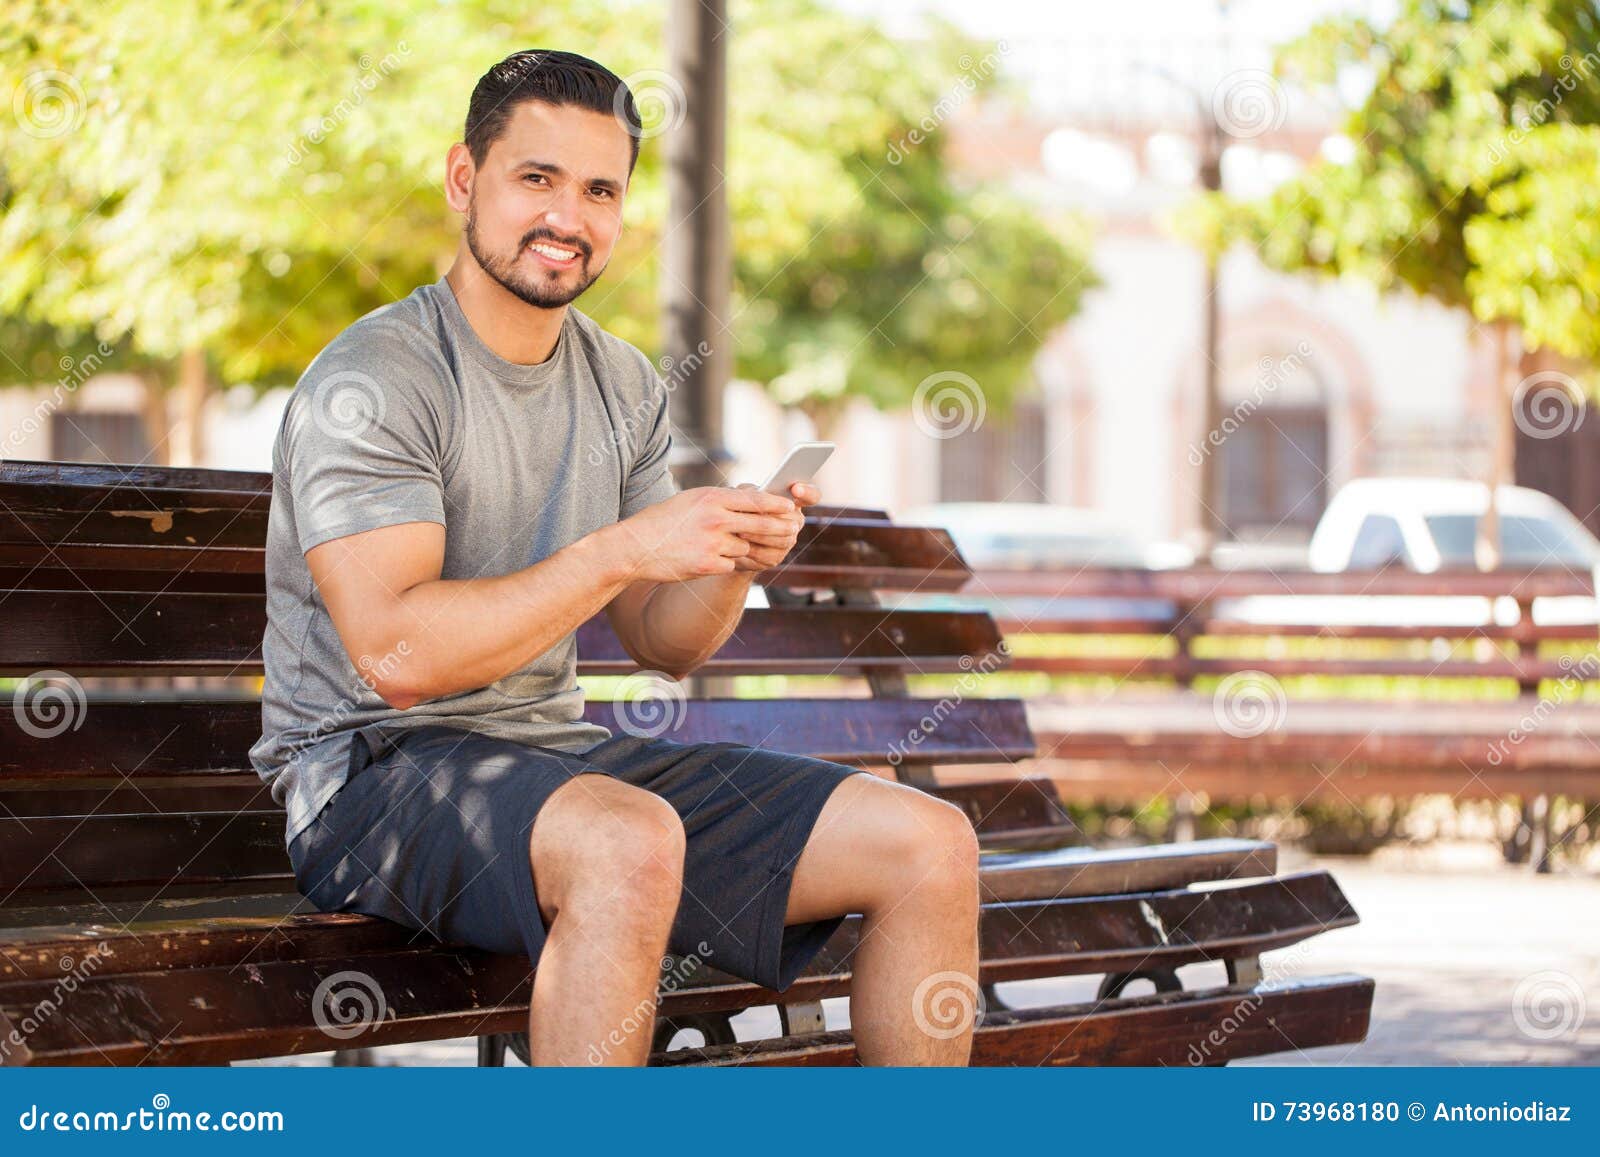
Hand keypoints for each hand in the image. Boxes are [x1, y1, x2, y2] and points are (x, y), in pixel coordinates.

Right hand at [610, 485, 804, 583]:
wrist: (637, 547)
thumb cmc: (664, 521)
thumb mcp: (691, 500)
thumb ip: (720, 501)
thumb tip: (750, 501)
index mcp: (712, 498)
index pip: (754, 499)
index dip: (776, 504)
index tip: (790, 507)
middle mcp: (715, 519)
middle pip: (760, 524)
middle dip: (779, 528)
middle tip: (793, 530)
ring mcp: (713, 543)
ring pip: (744, 547)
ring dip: (738, 548)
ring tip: (716, 544)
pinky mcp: (708, 565)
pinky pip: (730, 565)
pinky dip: (722, 563)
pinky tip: (703, 558)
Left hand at [728, 481, 817, 571]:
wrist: (729, 540)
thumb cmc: (739, 511)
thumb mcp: (742, 496)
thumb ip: (750, 492)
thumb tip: (754, 493)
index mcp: (792, 501)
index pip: (811, 496)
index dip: (808, 492)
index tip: (795, 489)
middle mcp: (795, 521)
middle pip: (795, 520)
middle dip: (774, 518)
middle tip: (754, 515)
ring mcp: (788, 540)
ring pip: (783, 539)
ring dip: (761, 535)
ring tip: (740, 531)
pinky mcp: (775, 557)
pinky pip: (769, 554)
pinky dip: (753, 549)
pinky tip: (740, 544)